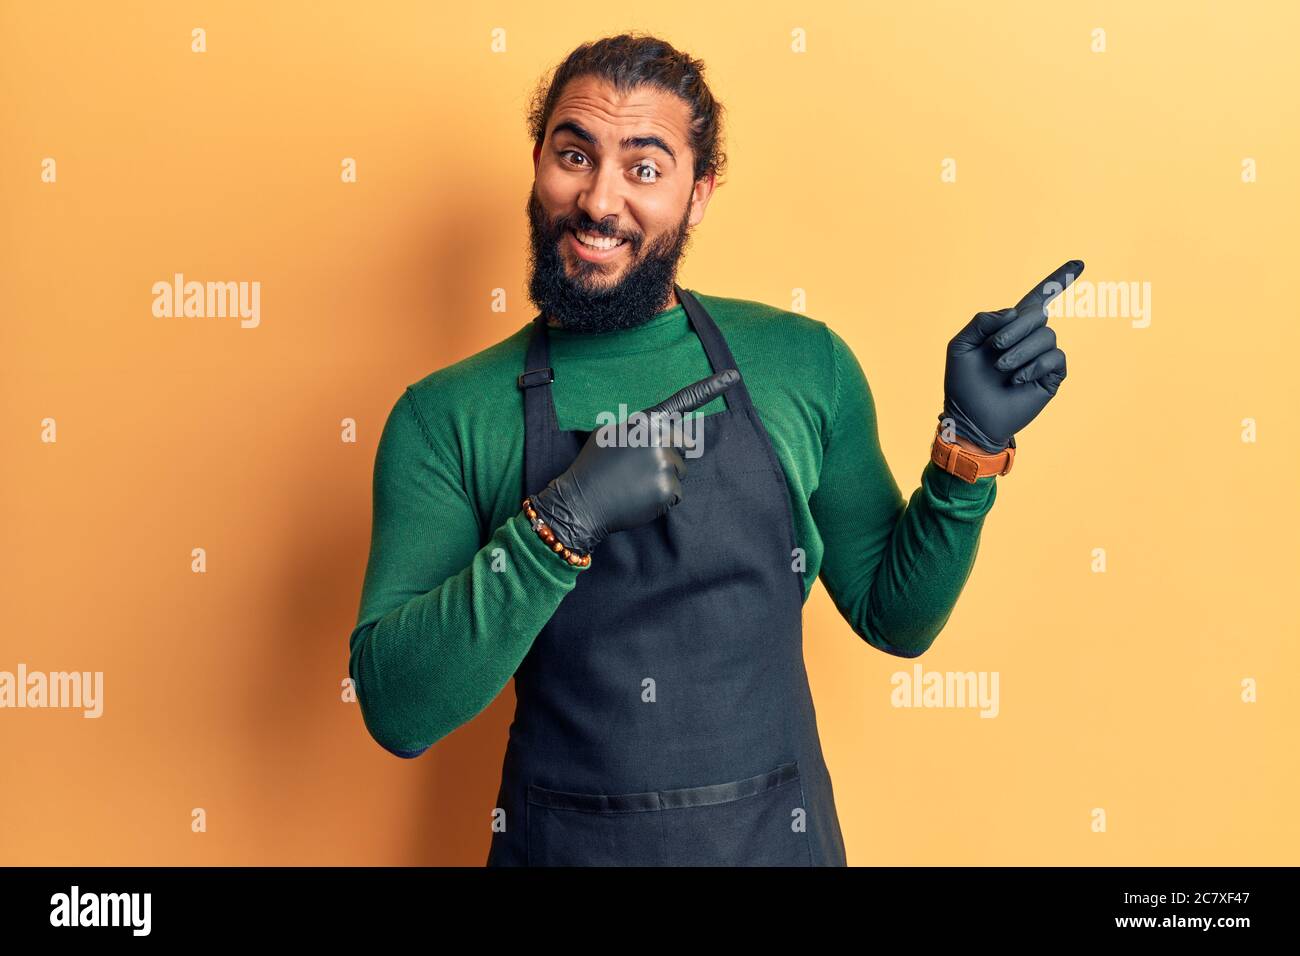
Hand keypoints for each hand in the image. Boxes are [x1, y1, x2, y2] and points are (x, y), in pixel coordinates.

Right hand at [529, 369, 741, 553]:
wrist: (581, 501)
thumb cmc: (594, 465)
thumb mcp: (610, 433)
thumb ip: (640, 428)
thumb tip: (658, 431)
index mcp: (647, 421)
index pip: (683, 400)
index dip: (710, 387)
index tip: (734, 376)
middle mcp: (660, 438)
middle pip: (683, 444)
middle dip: (668, 454)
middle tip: (638, 467)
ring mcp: (666, 464)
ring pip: (680, 470)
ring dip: (664, 477)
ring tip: (635, 483)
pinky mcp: (669, 490)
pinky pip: (677, 492)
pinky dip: (662, 497)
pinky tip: (640, 497)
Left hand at [940, 259, 1082, 451]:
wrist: (971, 419)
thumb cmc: (963, 385)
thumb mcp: (960, 346)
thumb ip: (981, 321)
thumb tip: (1012, 312)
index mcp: (1009, 328)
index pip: (1037, 299)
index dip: (1058, 280)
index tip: (1080, 263)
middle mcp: (1028, 339)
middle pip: (1037, 315)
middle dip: (1015, 330)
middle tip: (995, 350)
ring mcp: (1041, 358)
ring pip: (1047, 335)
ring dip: (1020, 352)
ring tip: (1002, 370)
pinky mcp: (1051, 377)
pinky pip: (1055, 357)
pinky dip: (1034, 366)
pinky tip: (1017, 379)